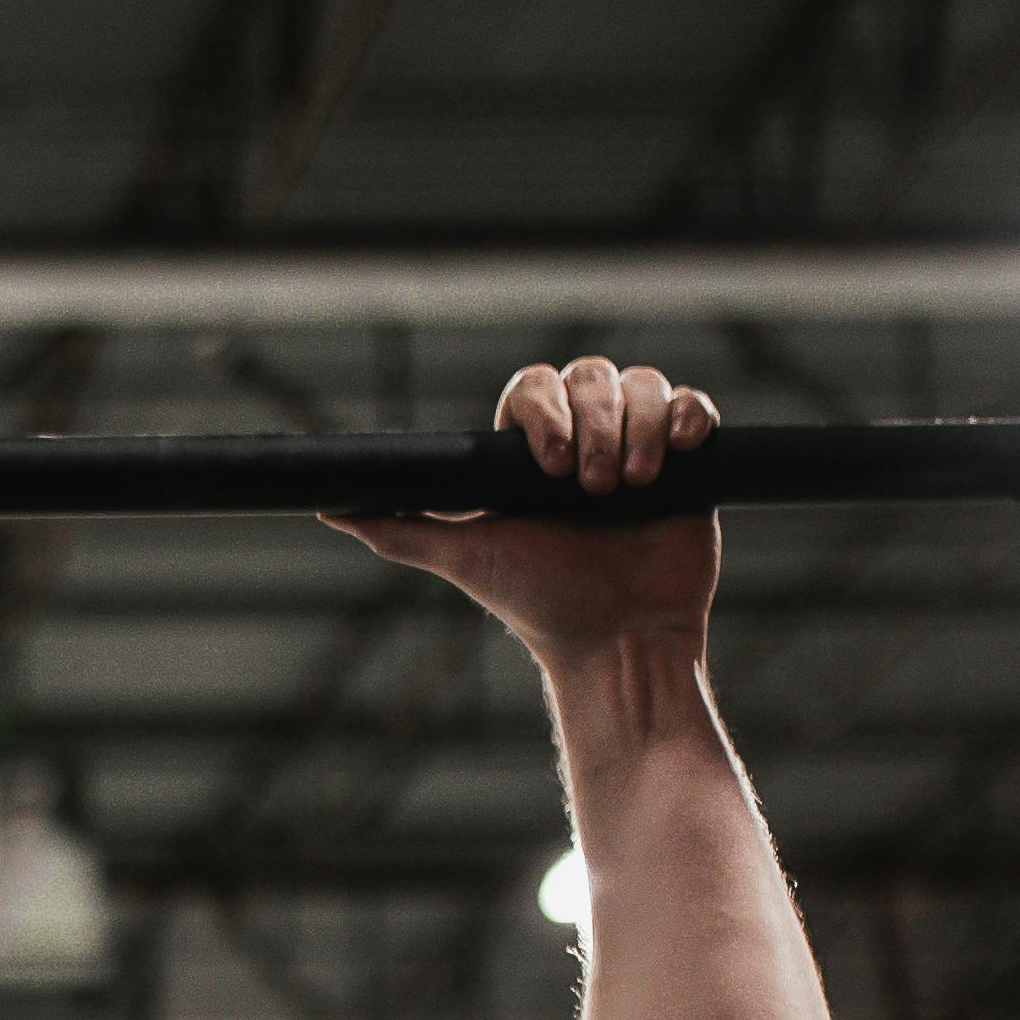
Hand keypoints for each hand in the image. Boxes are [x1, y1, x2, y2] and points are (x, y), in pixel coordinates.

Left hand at [329, 359, 721, 670]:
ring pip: (643, 385)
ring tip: (632, 487)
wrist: (618, 642)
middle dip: (594, 424)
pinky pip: (692, 407)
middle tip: (591, 490)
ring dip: (639, 425)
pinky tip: (682, 450)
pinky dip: (688, 416)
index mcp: (530, 454)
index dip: (546, 412)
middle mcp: (584, 441)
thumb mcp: (464, 558)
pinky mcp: (688, 461)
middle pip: (591, 377)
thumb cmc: (541, 603)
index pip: (535, 388)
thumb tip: (327, 505)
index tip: (551, 465)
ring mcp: (637, 447)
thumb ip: (400, 528)